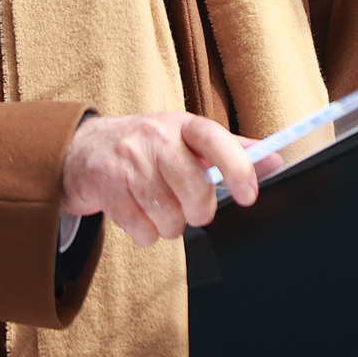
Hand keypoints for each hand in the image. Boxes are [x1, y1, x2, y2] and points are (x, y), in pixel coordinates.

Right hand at [59, 112, 264, 246]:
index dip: (237, 167)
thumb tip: (274, 159)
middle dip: (197, 211)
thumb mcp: (187, 138)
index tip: (249, 195)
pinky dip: (145, 232)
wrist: (83, 150)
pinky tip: (137, 211)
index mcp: (181, 124)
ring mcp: (128, 162)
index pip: (215, 140)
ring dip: (169, 223)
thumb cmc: (147, 146)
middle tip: (187, 204)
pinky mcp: (106, 188)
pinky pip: (143, 232)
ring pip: (170, 218)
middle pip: (194, 192)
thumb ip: (232, 150)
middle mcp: (154, 138)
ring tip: (157, 205)